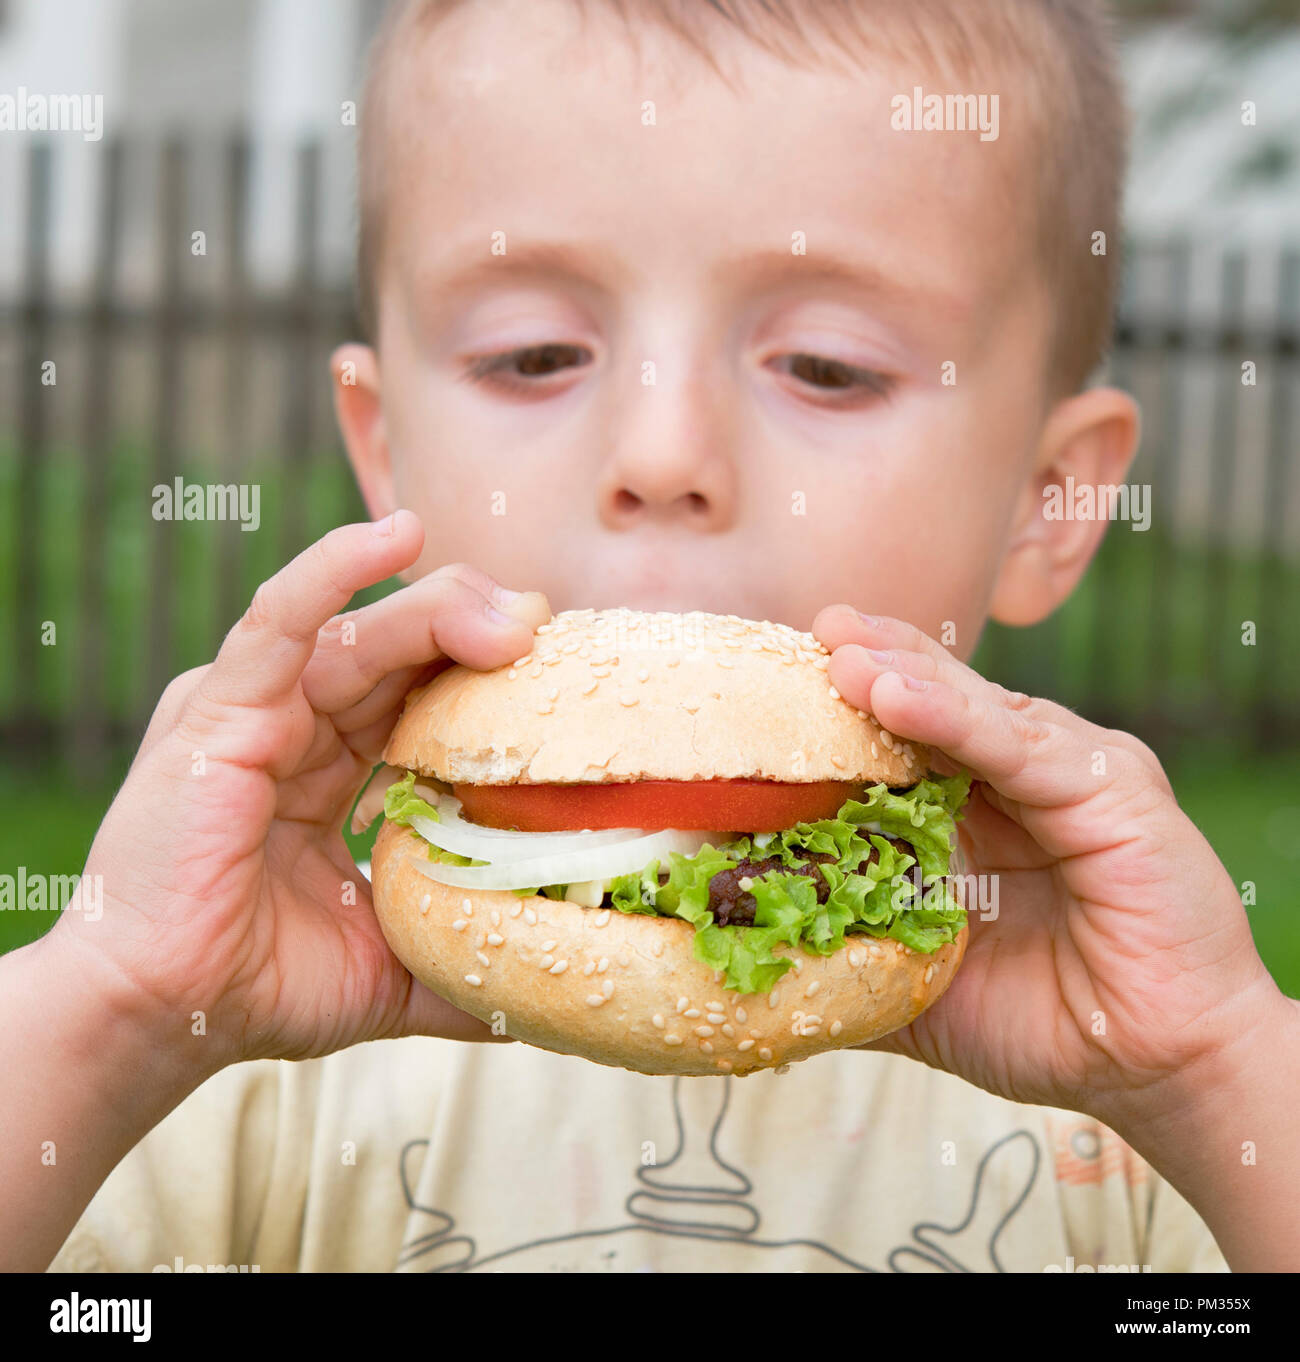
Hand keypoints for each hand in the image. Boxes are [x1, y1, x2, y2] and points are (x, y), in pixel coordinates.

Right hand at [49, 510, 549, 1076]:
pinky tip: (397, 537)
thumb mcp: (387, 967)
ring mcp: (256, 710)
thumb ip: (454, 962)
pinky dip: (332, 572)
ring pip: (358, 632)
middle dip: (478, 631)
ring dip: (438, 610)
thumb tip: (531, 1007)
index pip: (424, 696)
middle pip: (401, 652)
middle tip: (545, 631)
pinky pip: (278, 620)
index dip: (490, 676)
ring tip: (511, 614)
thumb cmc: (259, 988)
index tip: (563, 671)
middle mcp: (297, 725)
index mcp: (333, 767)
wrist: (160, 1016)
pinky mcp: (217, 706)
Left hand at [812, 605, 1285, 1128]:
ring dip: (903, 677)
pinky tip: (893, 694)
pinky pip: (1019, 748)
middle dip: (876, 661)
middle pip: (941, 698)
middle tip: (818, 630)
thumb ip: (855, 952)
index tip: (783, 671)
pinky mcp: (1113, 791)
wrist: (1156, 1071)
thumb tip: (758, 953)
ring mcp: (1074, 773)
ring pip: (975, 711)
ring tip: (841, 656)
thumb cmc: (1044, 1025)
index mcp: (985, 807)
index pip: (911, 731)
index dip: (852, 698)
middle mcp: (1030, 774)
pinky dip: (954, 720)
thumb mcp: (922, 981)